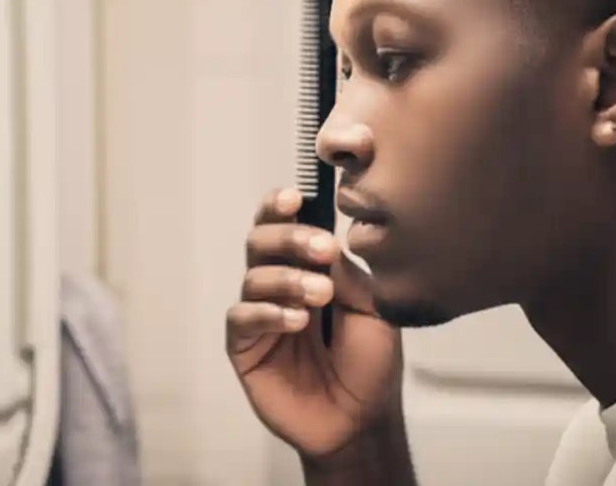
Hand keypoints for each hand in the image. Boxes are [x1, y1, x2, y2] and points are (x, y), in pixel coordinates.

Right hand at [226, 187, 403, 461]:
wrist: (362, 420)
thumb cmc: (370, 363)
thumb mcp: (373, 311)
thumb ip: (347, 275)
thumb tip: (325, 244)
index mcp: (307, 267)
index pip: (284, 224)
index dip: (281, 206)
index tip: (297, 197)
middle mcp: (278, 284)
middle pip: (260, 241)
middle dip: (289, 237)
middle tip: (322, 250)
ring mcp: (259, 315)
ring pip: (254, 277)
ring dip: (288, 279)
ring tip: (320, 296)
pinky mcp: (244, 347)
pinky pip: (242, 318)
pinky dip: (268, 313)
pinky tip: (296, 322)